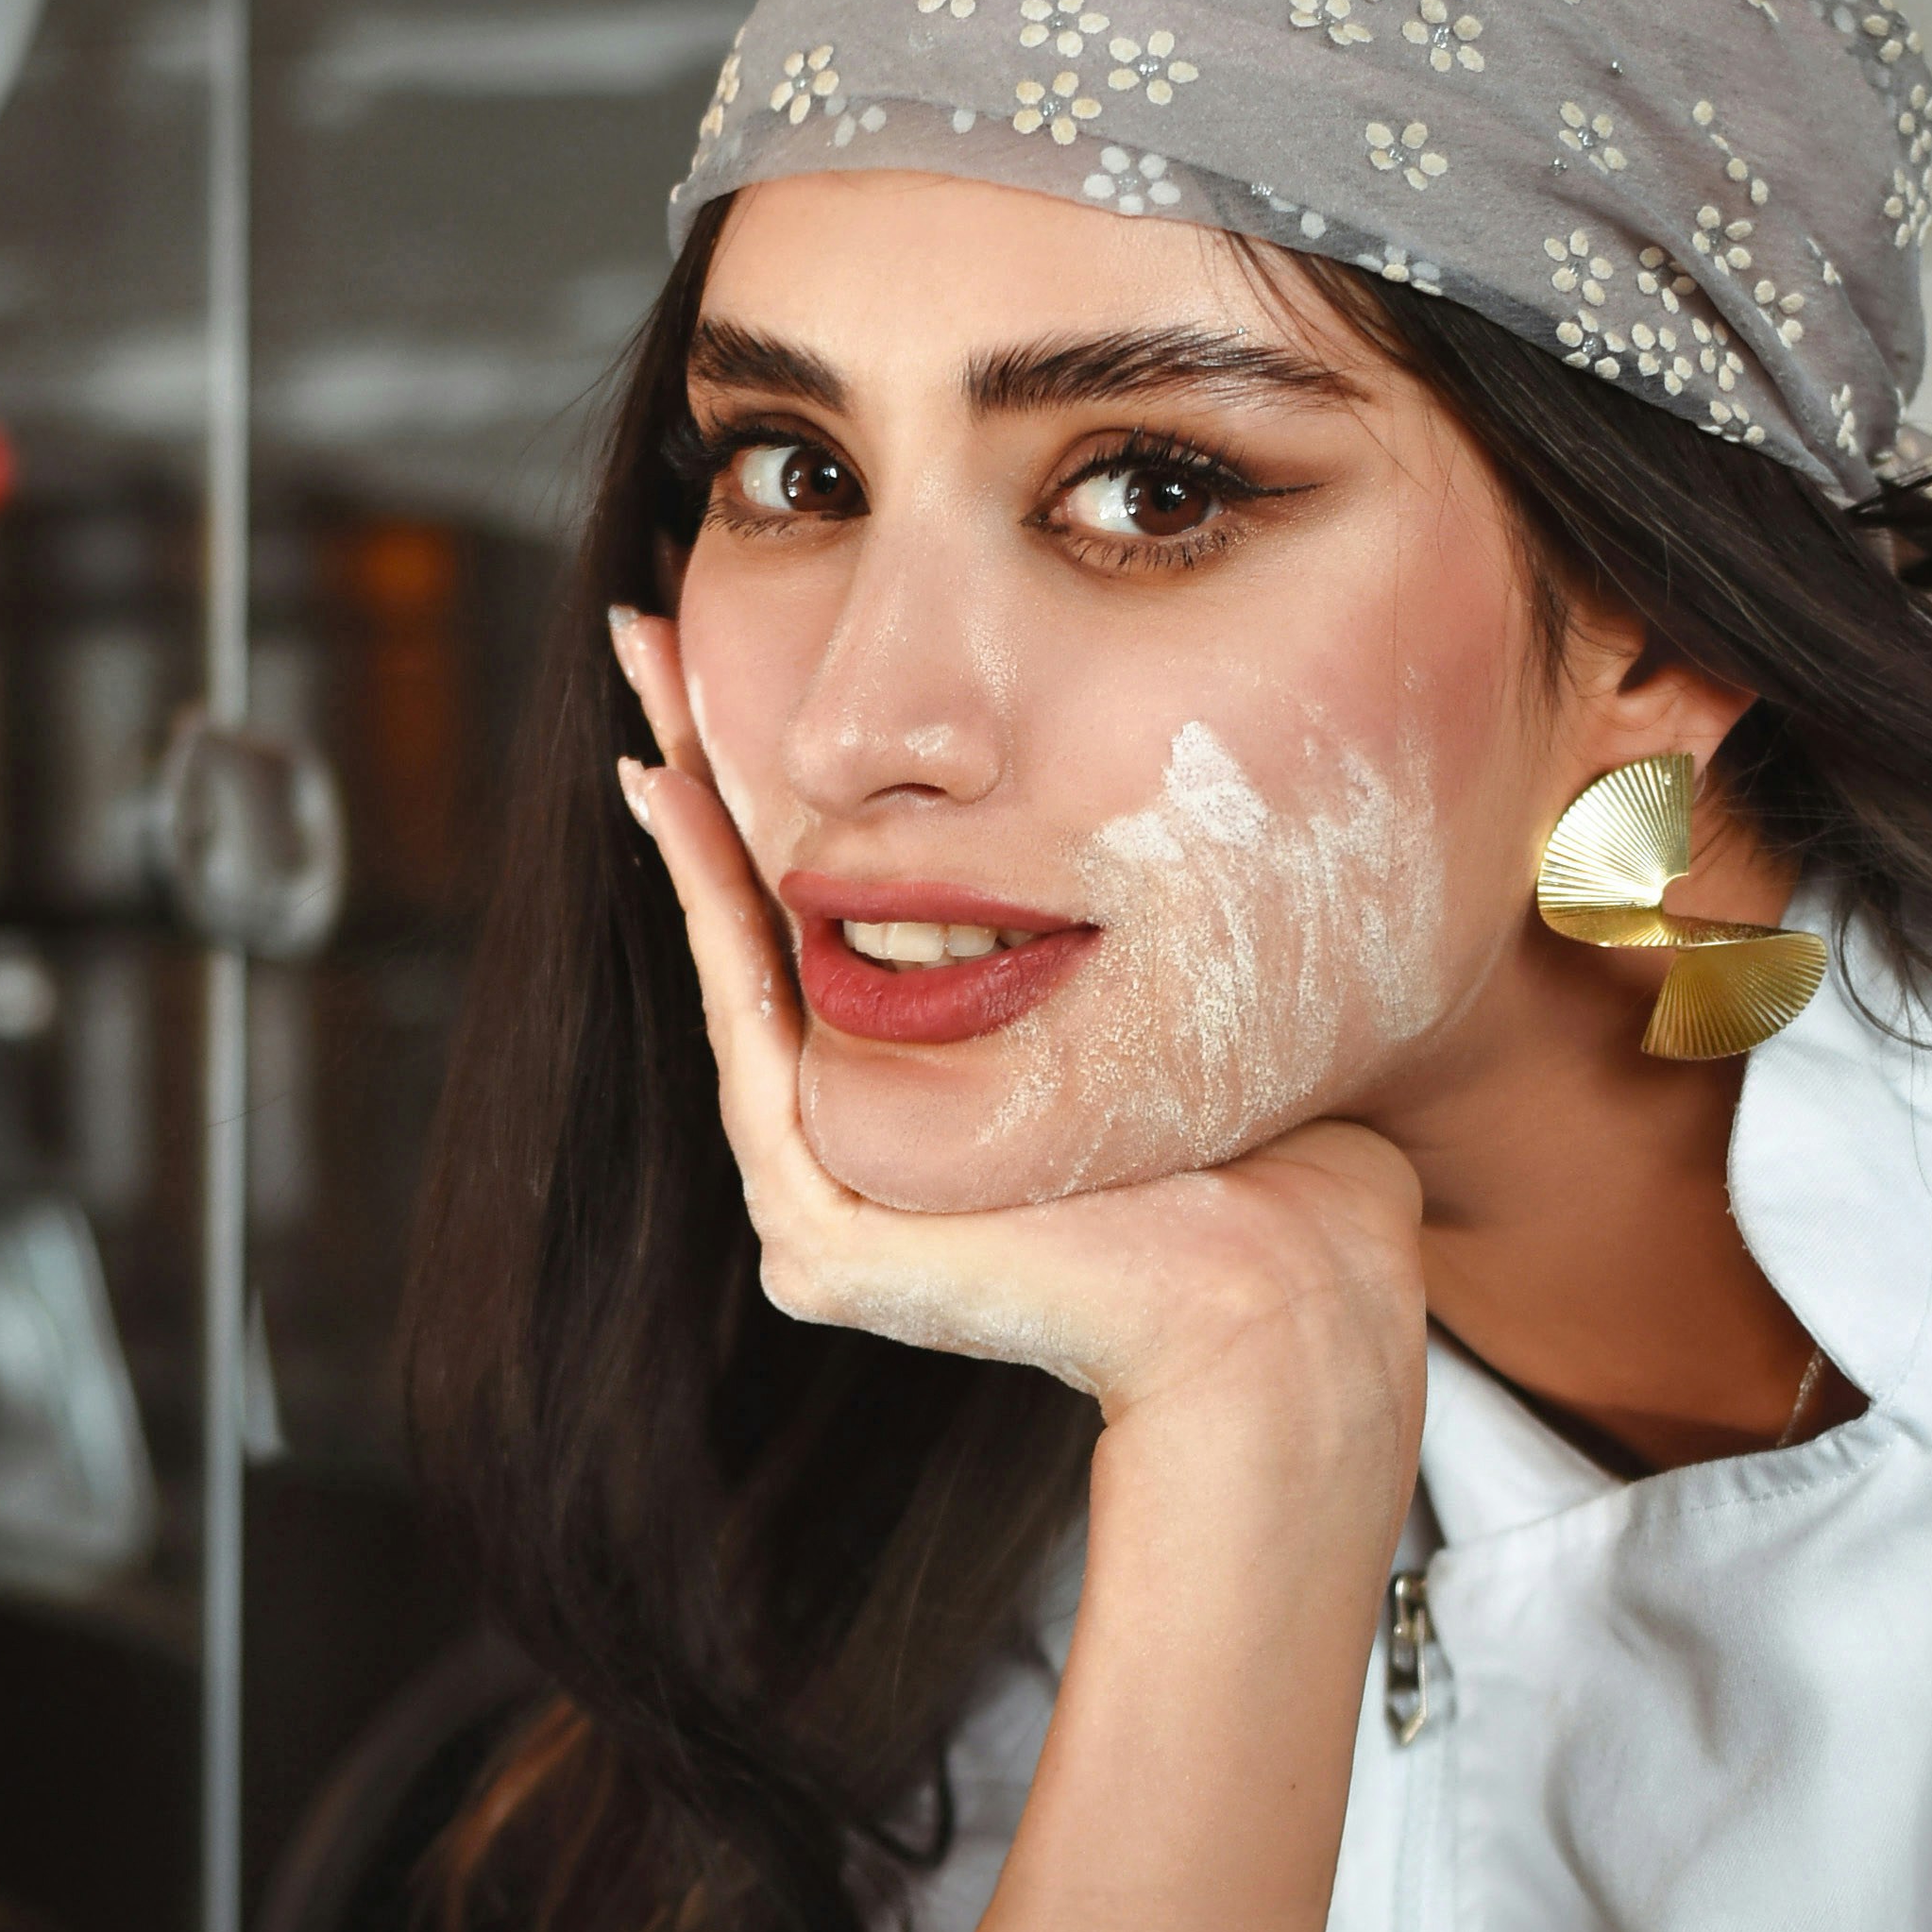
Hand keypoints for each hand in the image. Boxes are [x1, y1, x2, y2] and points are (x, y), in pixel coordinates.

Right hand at [606, 607, 1425, 1447]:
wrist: (1284, 1294)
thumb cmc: (1274, 1169)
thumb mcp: (1168, 1025)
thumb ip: (1100, 956)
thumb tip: (1103, 848)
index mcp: (933, 1118)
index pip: (834, 937)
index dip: (783, 813)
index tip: (744, 690)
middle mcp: (861, 1160)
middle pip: (763, 937)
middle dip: (701, 782)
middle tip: (646, 638)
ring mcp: (828, 1204)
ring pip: (739, 975)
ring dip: (686, 828)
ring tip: (650, 686)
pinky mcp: (824, 1236)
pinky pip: (753, 1041)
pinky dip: (711, 914)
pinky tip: (679, 803)